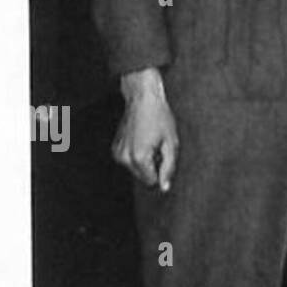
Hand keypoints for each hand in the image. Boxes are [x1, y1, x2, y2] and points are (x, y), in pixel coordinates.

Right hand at [114, 68, 178, 191]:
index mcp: (139, 158)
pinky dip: (137, 154)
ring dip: (145, 160)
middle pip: (142, 177)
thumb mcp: (171, 143)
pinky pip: (129, 160)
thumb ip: (169, 168)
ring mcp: (117, 153)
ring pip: (136, 169)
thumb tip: (164, 187)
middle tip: (158, 146)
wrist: (143, 98)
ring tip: (151, 140)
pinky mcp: (115, 148)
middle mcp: (124, 158)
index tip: (164, 155)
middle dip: (153, 166)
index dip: (161, 172)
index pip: (151, 182)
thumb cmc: (160, 118)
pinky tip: (142, 138)